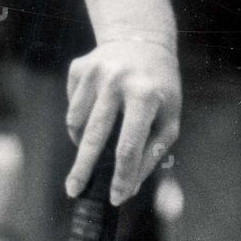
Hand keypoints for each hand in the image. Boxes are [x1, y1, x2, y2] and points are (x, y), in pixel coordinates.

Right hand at [64, 38, 180, 203]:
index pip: (129, 146)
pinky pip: (72, 108)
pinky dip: (81, 120)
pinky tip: (99, 108)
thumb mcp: (168, 119)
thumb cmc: (160, 91)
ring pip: (78, 123)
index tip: (116, 198)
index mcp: (146, 95)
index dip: (122, 176)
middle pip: (95, 136)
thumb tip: (129, 188)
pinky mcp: (78, 68)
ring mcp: (94, 72)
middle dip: (83, 169)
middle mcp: (117, 81)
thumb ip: (152, 154)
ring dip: (85, 142)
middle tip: (73, 191)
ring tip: (99, 140)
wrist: (142, 42)